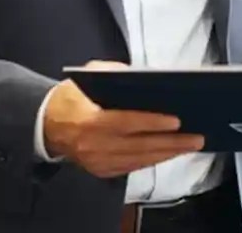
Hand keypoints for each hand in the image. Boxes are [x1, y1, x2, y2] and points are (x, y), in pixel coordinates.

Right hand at [43, 60, 204, 178]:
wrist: (46, 124)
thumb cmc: (71, 96)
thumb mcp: (89, 75)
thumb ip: (115, 72)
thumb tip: (145, 77)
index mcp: (91, 120)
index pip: (127, 123)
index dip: (153, 123)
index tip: (177, 121)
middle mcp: (94, 145)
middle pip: (140, 146)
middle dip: (172, 143)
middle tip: (196, 137)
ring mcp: (98, 161)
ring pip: (140, 160)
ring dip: (167, 153)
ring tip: (190, 145)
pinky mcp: (101, 170)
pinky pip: (133, 167)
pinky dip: (153, 160)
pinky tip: (169, 152)